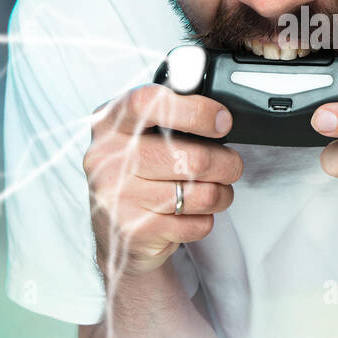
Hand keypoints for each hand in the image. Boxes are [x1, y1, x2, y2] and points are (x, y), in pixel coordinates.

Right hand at [84, 85, 241, 278]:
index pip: (149, 103)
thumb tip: (218, 114)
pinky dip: (205, 220)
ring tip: (214, 191)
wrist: (113, 234)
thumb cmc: (135, 176)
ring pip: (202, 194)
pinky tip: (190, 215)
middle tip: (230, 165)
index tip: (222, 121)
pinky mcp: (135, 231)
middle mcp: (107, 158)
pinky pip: (197, 224)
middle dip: (226, 163)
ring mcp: (118, 197)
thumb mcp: (139, 136)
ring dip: (221, 194)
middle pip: (193, 158)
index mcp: (110, 124)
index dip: (195, 111)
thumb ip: (169, 116)